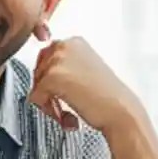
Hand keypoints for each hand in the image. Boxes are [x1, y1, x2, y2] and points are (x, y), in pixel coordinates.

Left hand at [28, 35, 142, 133]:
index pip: (46, 58)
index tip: (65, 92)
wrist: (121, 113)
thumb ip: (65, 66)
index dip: (51, 79)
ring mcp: (57, 60)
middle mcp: (65, 46)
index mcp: (74, 42)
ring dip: (49, 103)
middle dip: (48, 91)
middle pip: (38, 71)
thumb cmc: (108, 98)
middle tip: (65, 106)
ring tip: (69, 112)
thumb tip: (42, 75)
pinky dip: (49, 111)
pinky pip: (36, 97)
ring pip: (36, 84)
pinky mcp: (52, 77)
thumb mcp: (85, 70)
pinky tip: (68, 116)